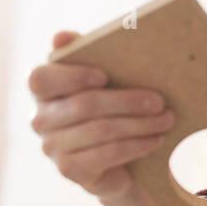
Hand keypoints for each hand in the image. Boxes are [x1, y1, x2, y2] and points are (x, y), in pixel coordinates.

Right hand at [27, 30, 174, 199]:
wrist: (115, 159)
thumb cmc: (108, 108)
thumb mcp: (102, 81)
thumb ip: (84, 55)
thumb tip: (60, 36)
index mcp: (42, 90)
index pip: (41, 79)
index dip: (72, 76)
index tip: (104, 76)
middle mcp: (39, 119)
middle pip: (84, 105)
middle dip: (128, 101)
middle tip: (160, 101)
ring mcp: (51, 147)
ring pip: (101, 130)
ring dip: (140, 124)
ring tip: (166, 119)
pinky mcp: (69, 170)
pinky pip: (107, 154)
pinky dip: (137, 145)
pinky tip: (156, 139)